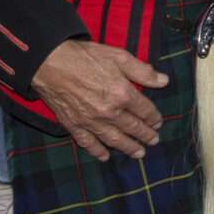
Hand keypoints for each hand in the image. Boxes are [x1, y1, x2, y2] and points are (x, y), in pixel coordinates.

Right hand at [31, 39, 168, 160]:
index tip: (157, 122)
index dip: (153, 117)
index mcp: (122, 94)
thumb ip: (143, 72)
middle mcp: (109, 112)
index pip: (144, 111)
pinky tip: (105, 156)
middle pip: (132, 127)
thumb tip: (164, 81)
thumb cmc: (85, 56)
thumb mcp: (119, 57)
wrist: (49, 62)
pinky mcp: (73, 125)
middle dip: (145, 135)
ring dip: (128, 148)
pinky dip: (97, 151)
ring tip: (139, 153)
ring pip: (114, 139)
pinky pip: (88, 142)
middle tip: (153, 141)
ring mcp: (91, 121)